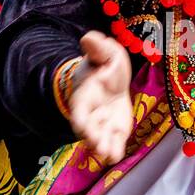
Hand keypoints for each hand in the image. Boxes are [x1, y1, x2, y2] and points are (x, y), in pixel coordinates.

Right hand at [66, 31, 133, 164]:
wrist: (111, 81)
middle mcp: (91, 114)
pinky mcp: (116, 132)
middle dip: (91, 137)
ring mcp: (103, 125)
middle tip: (97, 145)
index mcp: (85, 95)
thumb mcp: (106, 52)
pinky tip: (116, 156)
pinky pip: (113, 144)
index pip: (78, 108)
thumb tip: (89, 38)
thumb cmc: (104, 65)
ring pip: (100, 140)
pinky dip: (114, 151)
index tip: (80, 125)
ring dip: (103, 147)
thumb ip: (98, 47)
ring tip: (107, 154)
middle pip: (87, 129)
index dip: (79, 117)